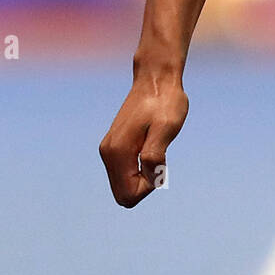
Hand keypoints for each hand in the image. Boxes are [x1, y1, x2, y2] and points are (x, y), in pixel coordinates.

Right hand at [99, 73, 188, 208]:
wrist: (156, 79)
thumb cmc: (165, 102)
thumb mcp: (167, 128)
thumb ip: (155, 154)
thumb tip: (148, 178)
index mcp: (117, 152)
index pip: (129, 195)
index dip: (149, 186)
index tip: (160, 161)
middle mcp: (107, 153)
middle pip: (123, 195)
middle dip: (145, 185)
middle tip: (159, 157)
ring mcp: (108, 150)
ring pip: (123, 185)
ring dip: (143, 176)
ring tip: (156, 148)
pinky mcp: (114, 146)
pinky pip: (125, 174)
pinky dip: (140, 169)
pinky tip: (150, 146)